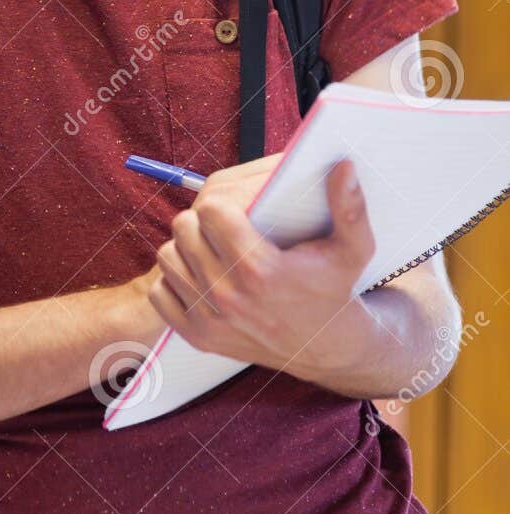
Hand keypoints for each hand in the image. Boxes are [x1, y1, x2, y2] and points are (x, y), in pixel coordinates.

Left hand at [146, 155, 377, 382]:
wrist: (326, 347)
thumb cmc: (335, 288)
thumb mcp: (352, 248)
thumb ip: (349, 206)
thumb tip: (343, 166)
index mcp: (260, 270)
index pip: (211, 210)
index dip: (222, 201)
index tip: (236, 205)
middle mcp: (228, 297)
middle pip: (184, 228)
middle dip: (202, 218)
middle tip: (223, 220)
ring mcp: (209, 320)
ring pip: (167, 256)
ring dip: (186, 246)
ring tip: (212, 244)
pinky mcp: (197, 336)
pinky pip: (160, 291)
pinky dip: (175, 279)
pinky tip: (201, 272)